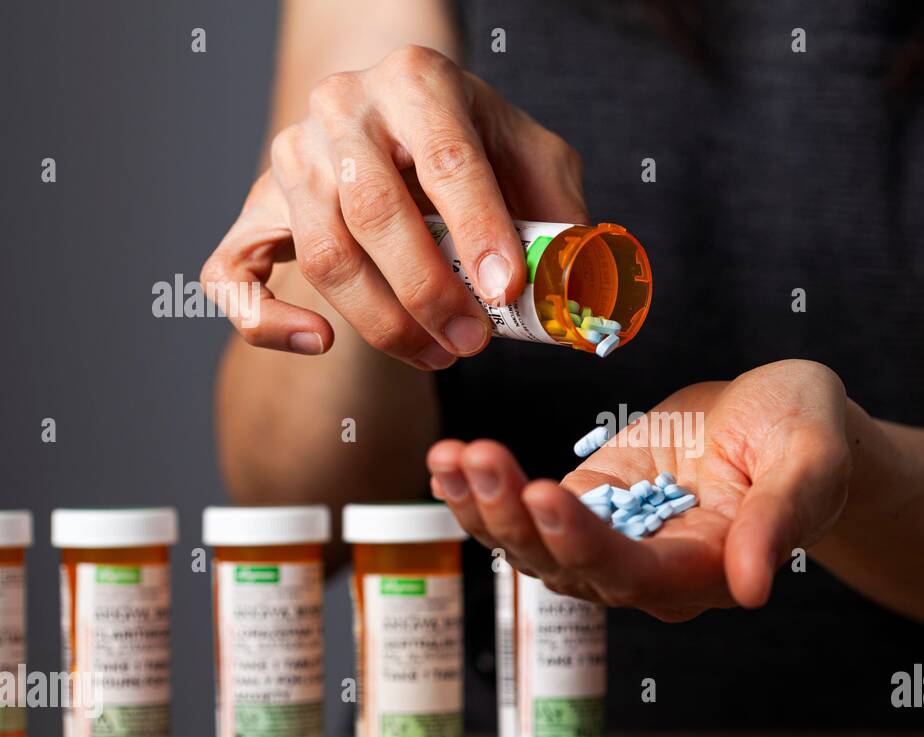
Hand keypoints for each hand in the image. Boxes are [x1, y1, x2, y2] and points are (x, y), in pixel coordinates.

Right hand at [201, 45, 587, 368]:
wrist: (396, 112)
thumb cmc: (472, 142)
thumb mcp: (531, 155)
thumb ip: (560, 211)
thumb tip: (579, 288)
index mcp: (418, 81)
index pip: (446, 158)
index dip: (479, 230)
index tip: (507, 292)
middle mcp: (344, 109)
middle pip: (374, 212)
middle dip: (430, 293)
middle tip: (474, 344)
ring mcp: (291, 156)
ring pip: (323, 253)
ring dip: (383, 323)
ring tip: (440, 356)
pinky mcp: (257, 207)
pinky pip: (232, 272)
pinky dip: (267, 319)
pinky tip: (320, 343)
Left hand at [427, 360, 853, 620]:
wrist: (778, 418)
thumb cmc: (805, 434)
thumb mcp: (811, 460)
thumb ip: (781, 518)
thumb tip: (753, 588)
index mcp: (705, 569)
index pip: (636, 573)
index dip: (586, 542)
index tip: (546, 494)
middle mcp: (648, 572)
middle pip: (567, 569)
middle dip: (515, 520)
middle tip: (478, 460)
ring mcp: (610, 540)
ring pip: (533, 548)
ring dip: (485, 508)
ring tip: (451, 457)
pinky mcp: (586, 503)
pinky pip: (525, 512)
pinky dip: (484, 492)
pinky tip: (450, 461)